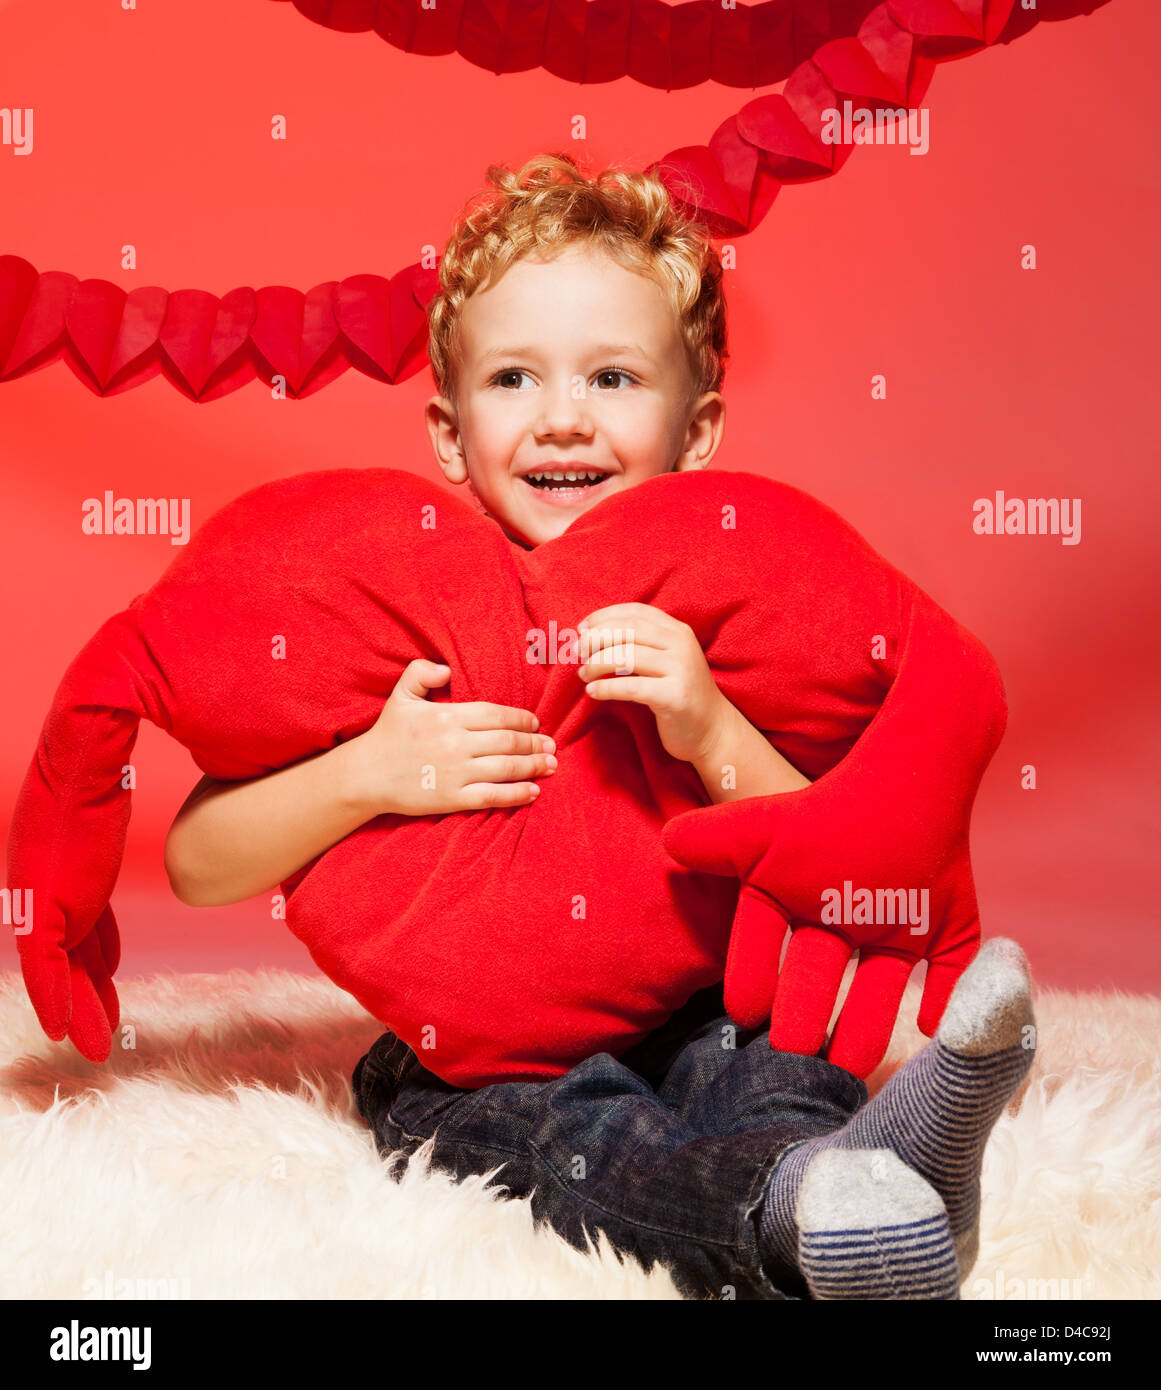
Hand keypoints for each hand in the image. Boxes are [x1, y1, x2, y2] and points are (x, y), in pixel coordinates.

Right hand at [348, 659, 555, 815]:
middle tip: (551, 745)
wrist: (364, 776)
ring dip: (534, 766)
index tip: (536, 723)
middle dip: (534, 743)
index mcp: (447, 716)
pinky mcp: (452, 798)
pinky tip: (534, 791)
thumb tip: (447, 667)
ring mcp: (456, 773)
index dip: (521, 719)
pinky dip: (517, 794)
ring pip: (506, 767)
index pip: (496, 715)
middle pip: (508, 741)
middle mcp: (456, 744)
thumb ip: (421, 672)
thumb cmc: (386, 735)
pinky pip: (492, 795)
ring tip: (551, 765)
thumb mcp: (400, 696)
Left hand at [577, 602, 728, 763]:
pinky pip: (632, 687)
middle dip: (596, 638)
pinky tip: (592, 692)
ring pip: (627, 656)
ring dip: (597, 663)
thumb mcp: (664, 661)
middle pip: (628, 630)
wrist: (713, 731)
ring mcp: (681, 670)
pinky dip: (606, 688)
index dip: (604, 616)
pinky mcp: (675, 697)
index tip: (582, 628)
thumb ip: (639, 645)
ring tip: (583, 674)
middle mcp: (681, 645)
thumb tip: (591, 636)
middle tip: (577, 651)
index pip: (635, 612)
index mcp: (678, 631)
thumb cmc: (678, 694)